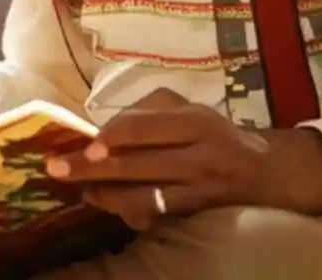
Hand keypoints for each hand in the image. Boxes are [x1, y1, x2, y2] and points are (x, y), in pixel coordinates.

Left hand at [44, 88, 321, 229]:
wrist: (264, 170)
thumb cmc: (215, 132)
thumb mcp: (190, 108)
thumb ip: (149, 110)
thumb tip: (106, 127)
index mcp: (196, 121)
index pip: (144, 129)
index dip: (111, 138)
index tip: (84, 145)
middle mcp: (199, 156)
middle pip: (137, 165)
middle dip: (92, 169)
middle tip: (57, 169)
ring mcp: (198, 188)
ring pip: (143, 196)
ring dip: (105, 194)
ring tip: (79, 189)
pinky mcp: (195, 211)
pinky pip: (156, 214)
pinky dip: (128, 211)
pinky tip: (107, 203)